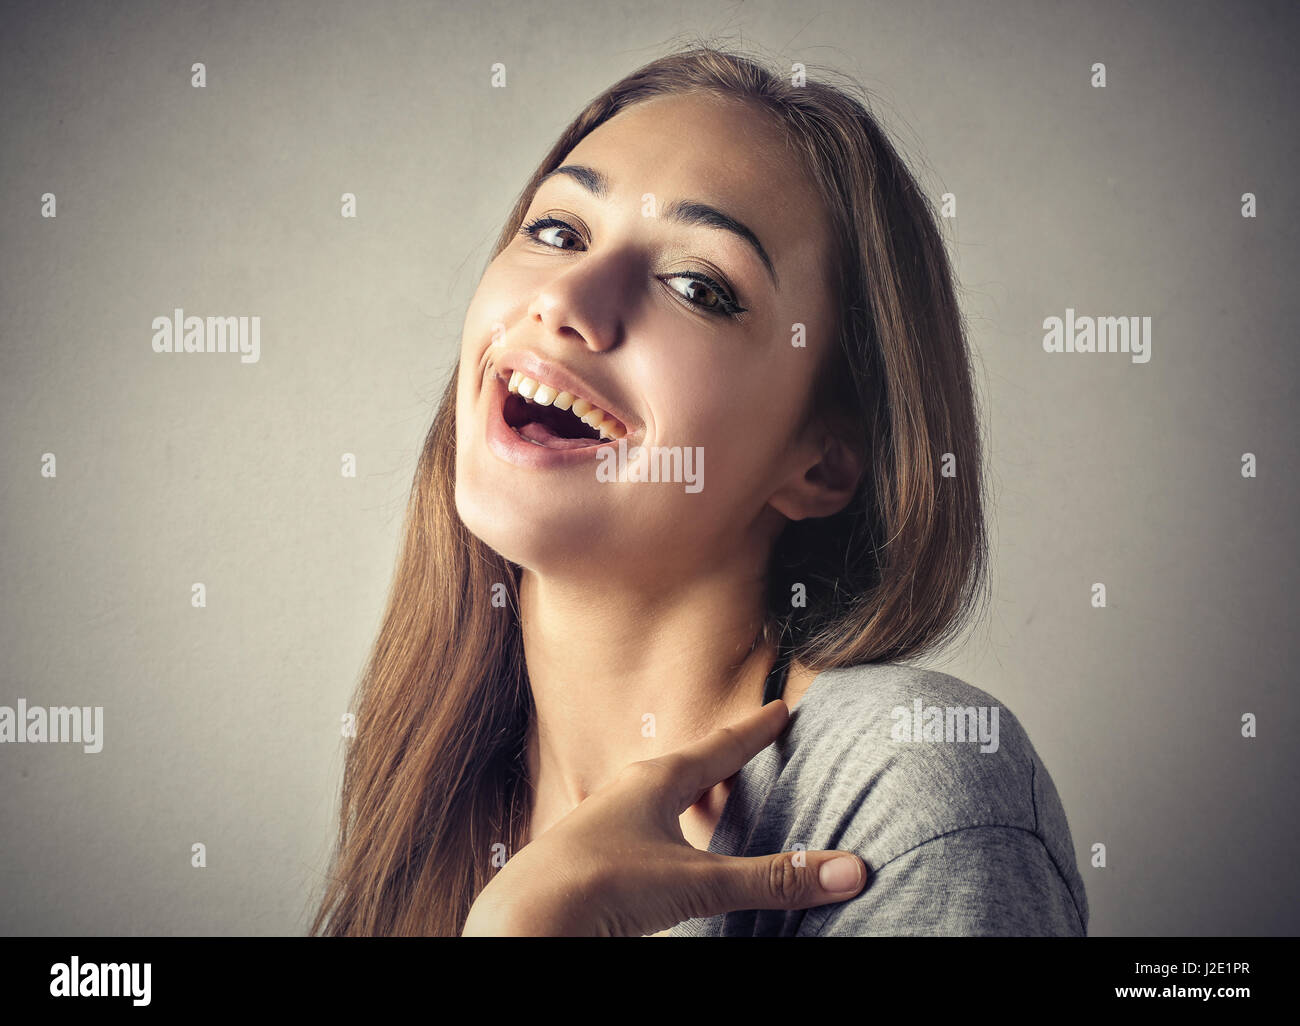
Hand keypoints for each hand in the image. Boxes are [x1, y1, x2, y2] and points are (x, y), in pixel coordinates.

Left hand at [461, 699, 868, 935]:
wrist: (527, 919)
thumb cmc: (605, 883)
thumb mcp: (698, 881)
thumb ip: (772, 879)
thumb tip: (850, 870)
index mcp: (656, 782)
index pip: (720, 749)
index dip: (754, 732)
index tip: (778, 708)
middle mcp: (625, 794)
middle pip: (684, 769)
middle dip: (717, 763)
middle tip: (743, 751)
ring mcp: (600, 824)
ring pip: (654, 802)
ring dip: (684, 802)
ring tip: (703, 805)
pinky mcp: (585, 859)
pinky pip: (634, 835)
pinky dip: (660, 837)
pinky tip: (657, 857)